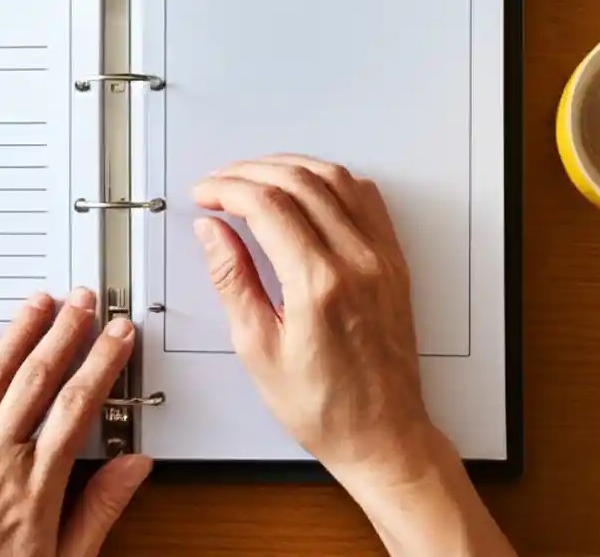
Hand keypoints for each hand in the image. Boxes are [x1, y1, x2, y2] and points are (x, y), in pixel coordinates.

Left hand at [0, 288, 151, 556]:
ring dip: (17, 335)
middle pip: (36, 380)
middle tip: (83, 302)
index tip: (117, 335)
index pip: (77, 406)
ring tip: (38, 303)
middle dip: (65, 333)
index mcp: (33, 489)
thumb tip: (134, 466)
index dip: (101, 362)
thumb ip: (99, 509)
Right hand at [191, 155, 425, 474]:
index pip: (267, 204)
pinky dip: (332, 179)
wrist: (383, 433)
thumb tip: (213, 232)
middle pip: (300, 181)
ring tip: (256, 176)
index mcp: (319, 284)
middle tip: (220, 182)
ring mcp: (381, 258)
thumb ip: (233, 280)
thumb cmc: (325, 407)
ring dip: (290, 166)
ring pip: (337, 178)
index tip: (205, 195)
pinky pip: (367, 198)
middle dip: (251, 171)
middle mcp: (357, 261)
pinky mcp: (394, 261)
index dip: (227, 189)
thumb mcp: (258, 349)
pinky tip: (309, 187)